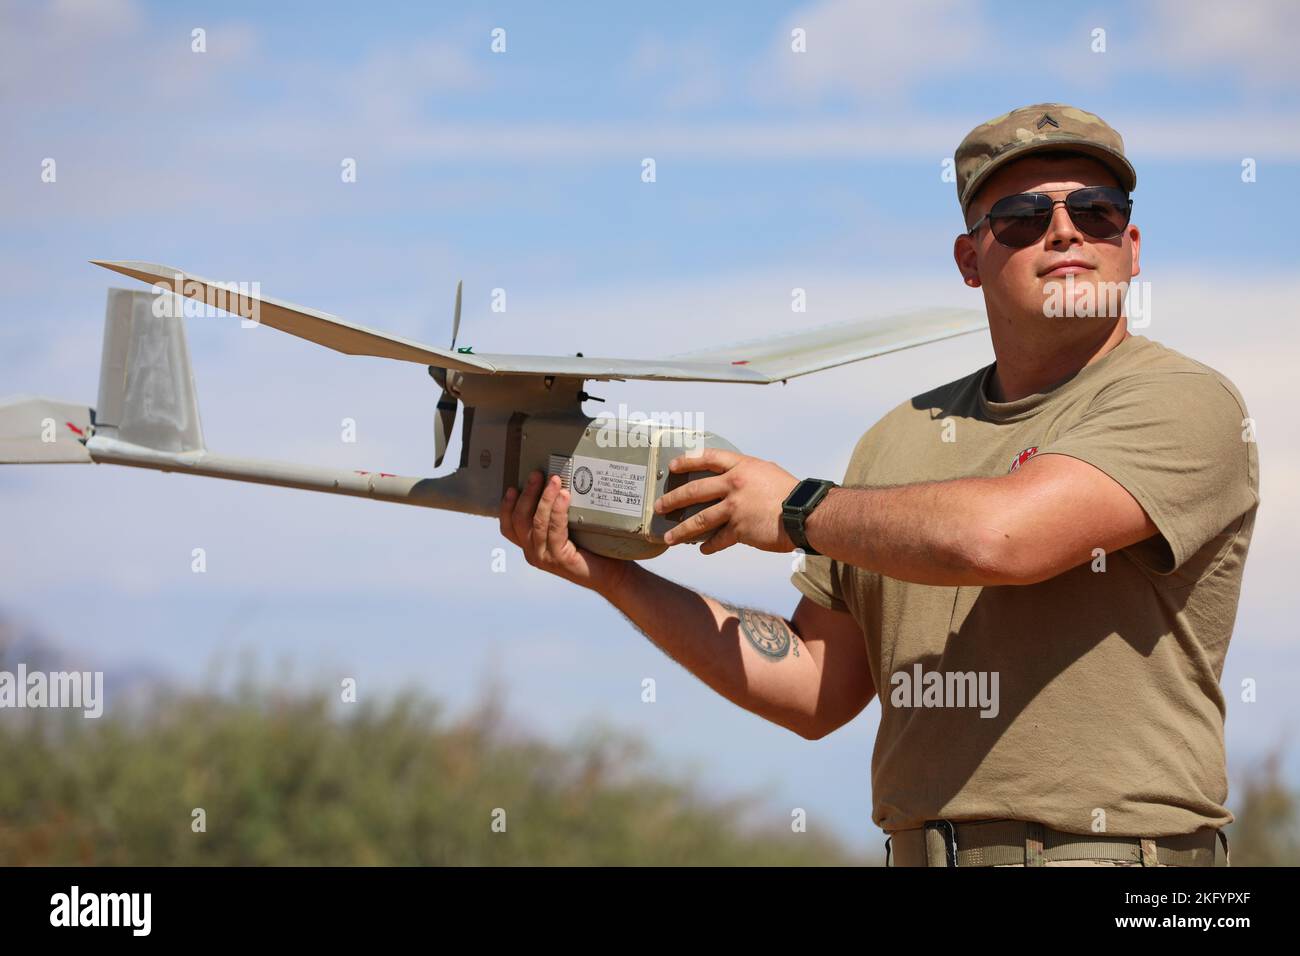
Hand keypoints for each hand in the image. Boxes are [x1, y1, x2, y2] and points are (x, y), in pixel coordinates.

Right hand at [499, 469, 631, 594]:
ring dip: (545, 498)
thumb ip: (556, 516)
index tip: (513, 487)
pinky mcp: (561, 559)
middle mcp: (533, 553)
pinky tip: (564, 497)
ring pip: (537, 523)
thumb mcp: (567, 531)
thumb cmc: (591, 549)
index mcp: (531, 546)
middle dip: (528, 494)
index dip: (507, 506)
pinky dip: (558, 510)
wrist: (611, 575)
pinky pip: (555, 530)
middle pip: (520, 521)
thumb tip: (557, 483)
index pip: (508, 527)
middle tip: (537, 474)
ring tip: (554, 481)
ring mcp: (545, 558)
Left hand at [653, 448, 799, 554]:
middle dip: (673, 499)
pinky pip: (718, 539)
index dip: (689, 461)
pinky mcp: (740, 529)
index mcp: (742, 467)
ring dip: (682, 531)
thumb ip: (748, 475)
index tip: (673, 466)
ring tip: (669, 538)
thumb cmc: (791, 493)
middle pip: (695, 490)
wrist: (805, 514)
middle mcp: (734, 485)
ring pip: (699, 520)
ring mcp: (735, 508)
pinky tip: (703, 549)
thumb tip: (735, 479)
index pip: (709, 459)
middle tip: (659, 506)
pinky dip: (709, 546)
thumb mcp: (767, 473)